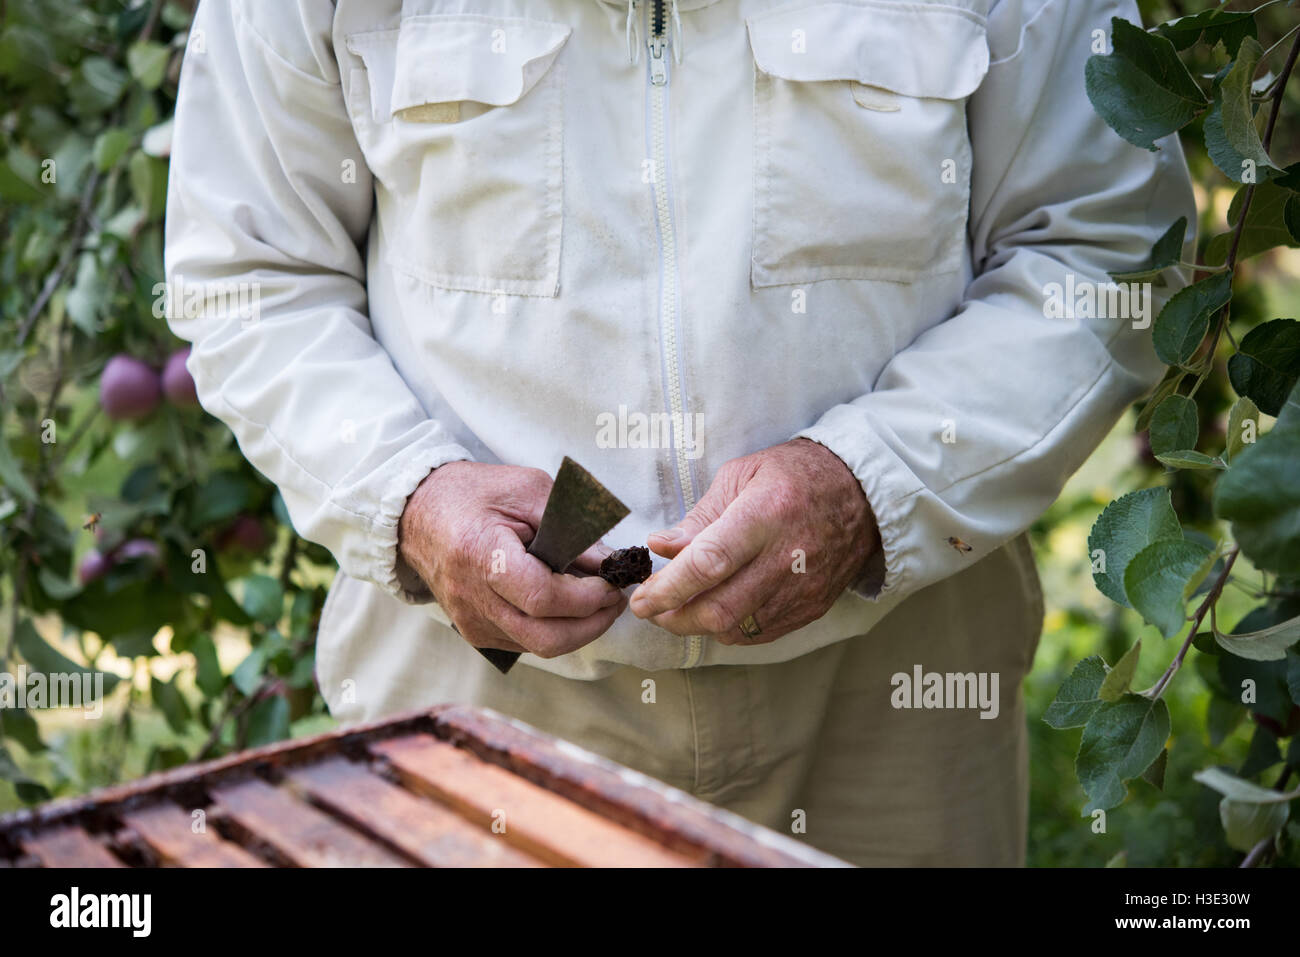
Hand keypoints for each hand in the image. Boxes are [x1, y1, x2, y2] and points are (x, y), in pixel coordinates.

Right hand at [398, 461, 625, 657]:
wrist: (419, 511)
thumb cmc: (474, 493)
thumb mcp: (528, 490)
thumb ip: (571, 528)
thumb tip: (610, 562)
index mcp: (481, 555)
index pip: (543, 598)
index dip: (586, 598)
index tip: (611, 582)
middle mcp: (471, 596)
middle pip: (545, 637)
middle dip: (591, 625)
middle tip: (614, 601)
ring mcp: (470, 619)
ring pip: (537, 646)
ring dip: (577, 631)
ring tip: (598, 603)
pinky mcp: (473, 630)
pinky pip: (523, 642)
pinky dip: (553, 630)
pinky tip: (567, 607)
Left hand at [628, 439, 878, 644]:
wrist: (864, 493)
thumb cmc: (795, 475)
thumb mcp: (742, 475)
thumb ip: (700, 517)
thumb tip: (660, 546)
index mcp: (764, 515)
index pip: (707, 564)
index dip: (668, 587)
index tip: (642, 598)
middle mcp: (786, 557)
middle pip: (718, 609)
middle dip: (674, 617)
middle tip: (653, 608)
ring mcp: (802, 588)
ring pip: (736, 628)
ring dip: (697, 625)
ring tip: (680, 606)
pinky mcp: (812, 608)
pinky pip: (759, 633)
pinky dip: (729, 628)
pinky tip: (717, 608)